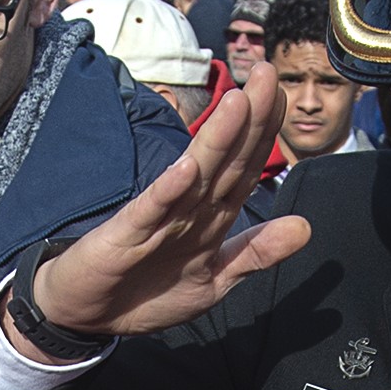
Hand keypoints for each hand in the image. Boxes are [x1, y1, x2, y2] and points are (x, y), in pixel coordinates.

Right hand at [23, 64, 312, 343]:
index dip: (265, 133)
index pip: (244, 168)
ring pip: (193, 177)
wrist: (85, 315)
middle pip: (225, 160)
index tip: (283, 93)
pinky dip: (167, 192)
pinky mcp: (124, 237)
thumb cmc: (146, 294)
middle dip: (249, 119)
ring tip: (238, 103)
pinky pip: (149, 213)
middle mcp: (187, 210)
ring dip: (216, 141)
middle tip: (267, 74)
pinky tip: (186, 169)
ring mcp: (155, 220)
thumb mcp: (213, 281)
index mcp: (210, 217)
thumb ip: (256, 253)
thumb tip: (305, 228)